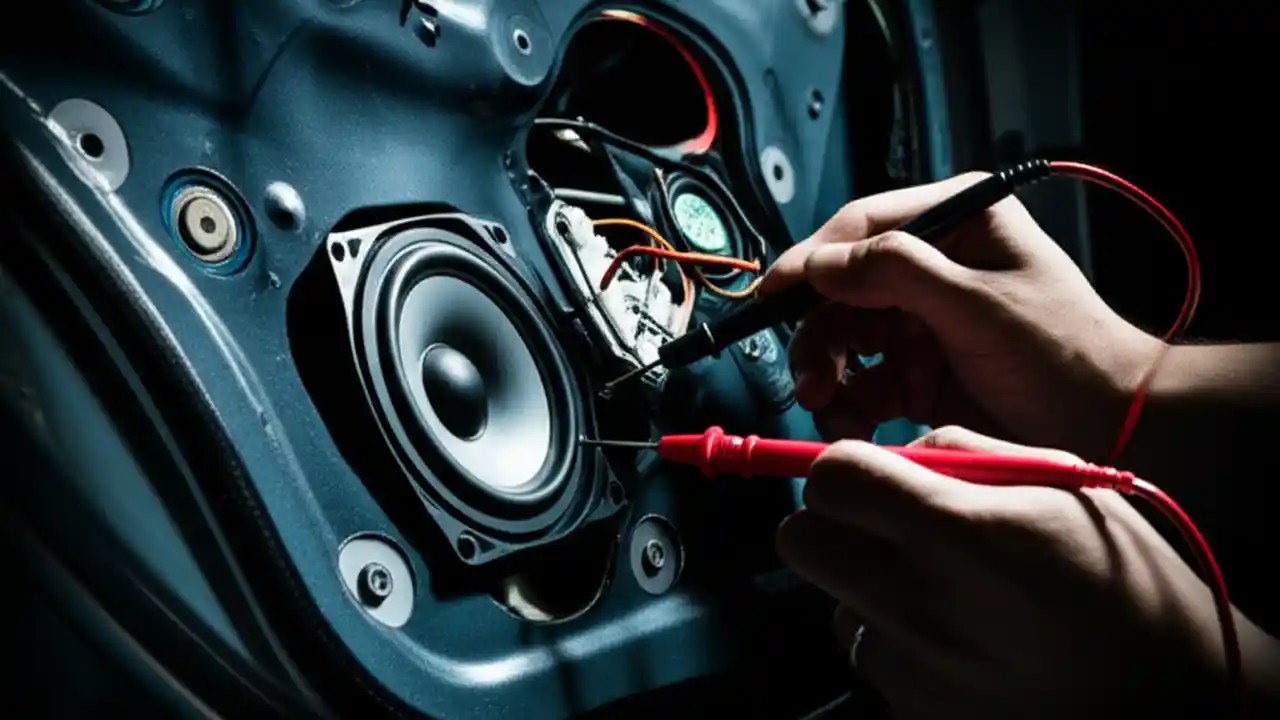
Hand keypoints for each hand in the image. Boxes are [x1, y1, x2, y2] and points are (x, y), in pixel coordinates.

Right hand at [760, 173, 1164, 459]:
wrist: (1112, 431)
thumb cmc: (1061, 352)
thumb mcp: (977, 303)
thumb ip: (895, 273)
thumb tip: (817, 264)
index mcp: (956, 222)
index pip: (861, 228)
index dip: (811, 262)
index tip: (770, 297)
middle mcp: (932, 265)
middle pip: (841, 289)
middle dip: (818, 334)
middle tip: (808, 379)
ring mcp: (921, 321)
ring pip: (843, 339)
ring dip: (826, 373)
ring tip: (827, 408)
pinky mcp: (917, 374)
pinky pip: (860, 384)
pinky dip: (847, 406)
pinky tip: (851, 427)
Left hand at [777, 426, 1239, 717]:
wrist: (1172, 698)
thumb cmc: (1122, 576)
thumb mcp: (1059, 484)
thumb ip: (962, 452)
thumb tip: (892, 454)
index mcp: (955, 529)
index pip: (829, 477)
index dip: (843, 470)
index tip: (871, 477)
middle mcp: (917, 600)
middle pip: (799, 540)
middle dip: (832, 524)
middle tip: (885, 530)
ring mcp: (910, 666)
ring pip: (833, 602)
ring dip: (867, 590)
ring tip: (943, 597)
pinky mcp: (912, 710)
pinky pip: (871, 656)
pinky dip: (898, 643)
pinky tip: (959, 644)